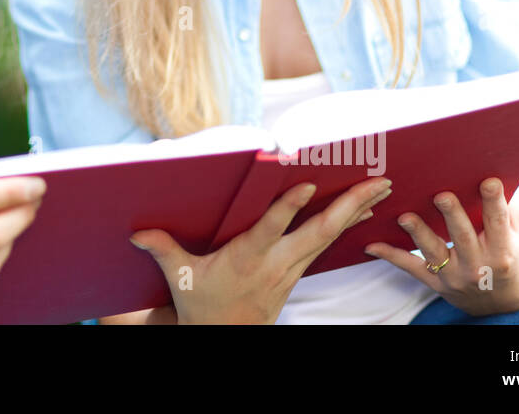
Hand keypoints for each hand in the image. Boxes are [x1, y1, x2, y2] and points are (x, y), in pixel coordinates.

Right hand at [129, 176, 392, 323]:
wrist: (225, 336)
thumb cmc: (202, 304)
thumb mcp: (179, 276)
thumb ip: (162, 248)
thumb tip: (136, 232)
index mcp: (247, 258)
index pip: (272, 228)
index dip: (288, 207)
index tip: (307, 184)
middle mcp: (276, 262)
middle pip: (319, 231)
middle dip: (350, 206)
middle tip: (377, 181)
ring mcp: (291, 268)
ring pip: (330, 235)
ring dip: (357, 210)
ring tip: (382, 186)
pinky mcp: (297, 271)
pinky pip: (327, 243)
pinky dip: (346, 224)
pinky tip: (363, 210)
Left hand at [362, 177, 518, 315]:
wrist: (504, 301)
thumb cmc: (513, 255)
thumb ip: (509, 212)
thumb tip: (491, 176)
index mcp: (504, 251)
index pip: (498, 222)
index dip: (494, 202)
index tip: (488, 180)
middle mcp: (479, 266)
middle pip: (463, 237)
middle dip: (452, 216)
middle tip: (442, 195)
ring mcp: (455, 277)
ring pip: (434, 253)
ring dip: (418, 234)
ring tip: (404, 216)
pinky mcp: (436, 283)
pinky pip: (411, 268)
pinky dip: (390, 256)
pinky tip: (371, 245)